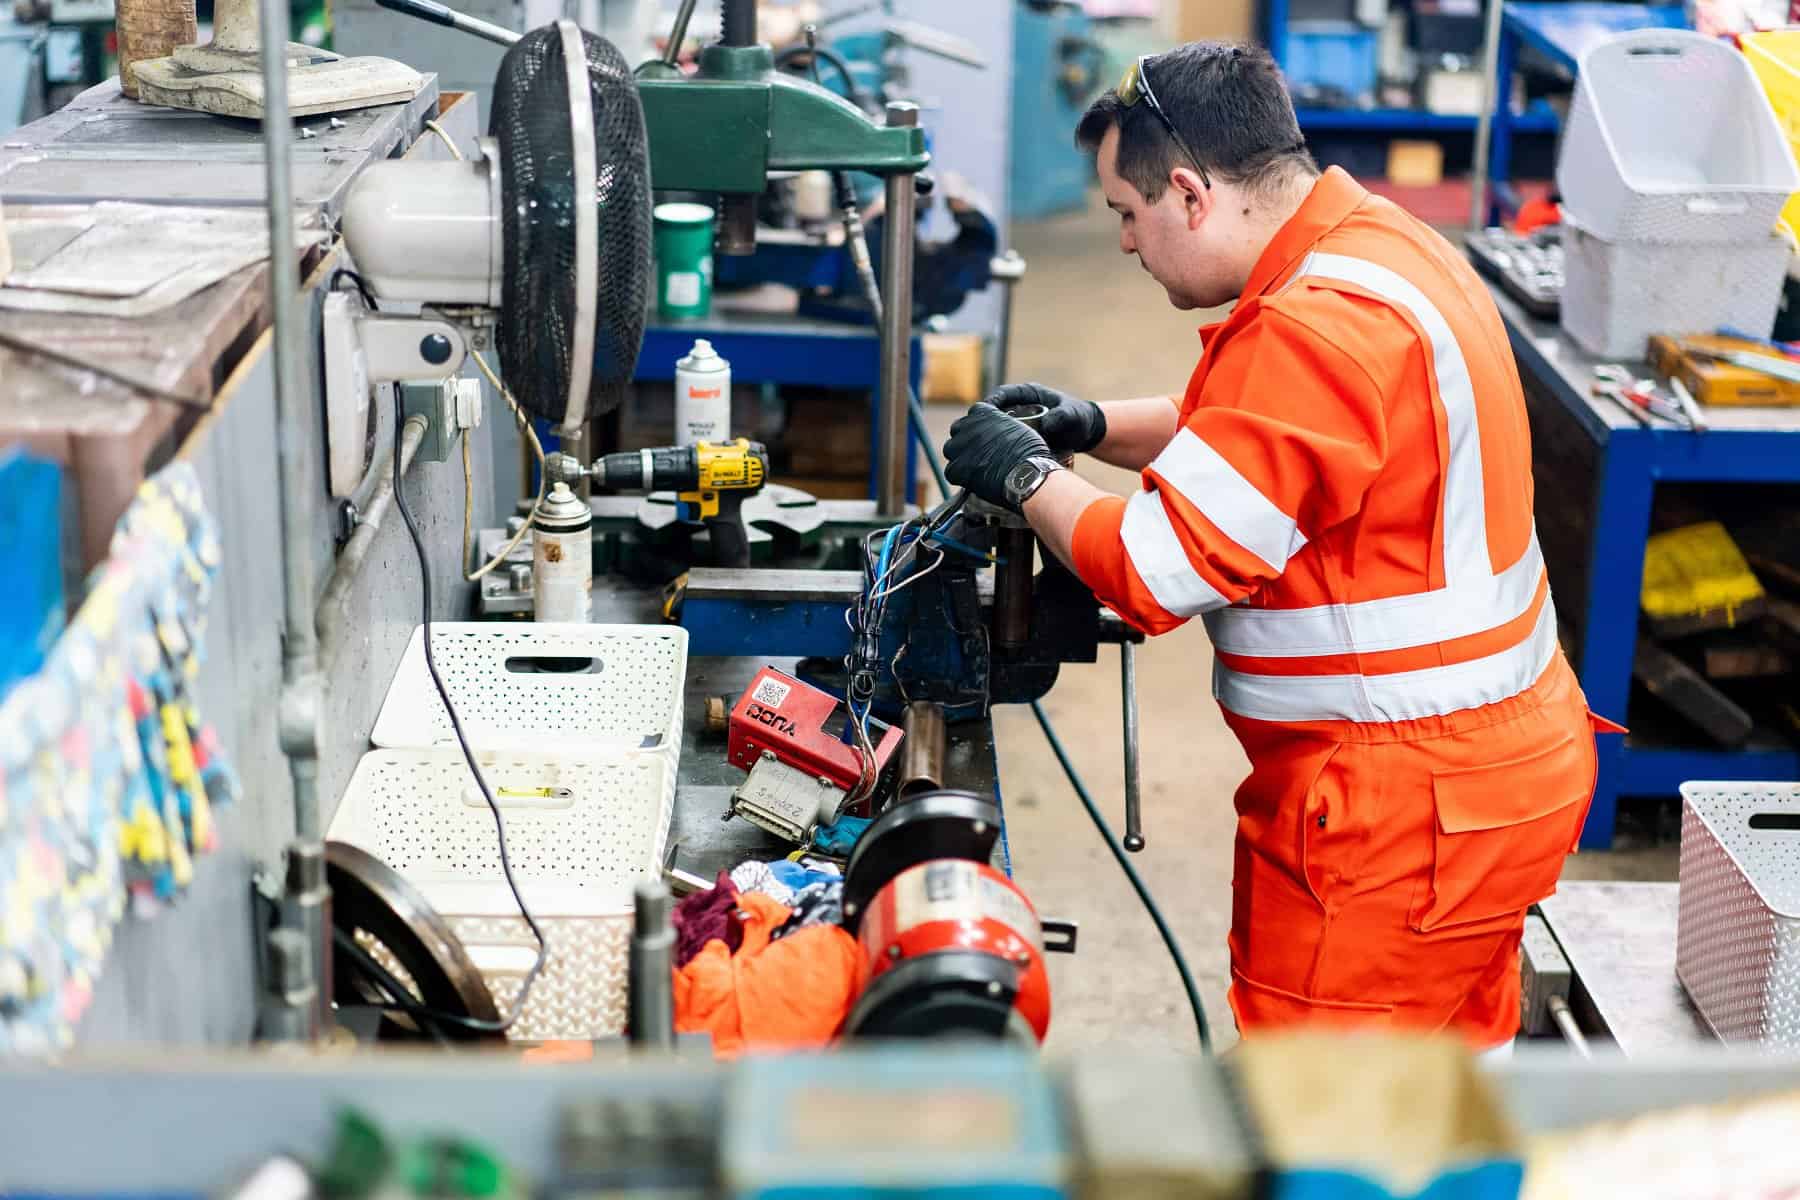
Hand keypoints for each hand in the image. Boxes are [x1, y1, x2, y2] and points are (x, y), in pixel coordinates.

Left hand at [943, 402, 1051, 509]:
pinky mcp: (956, 468)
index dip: (977, 430)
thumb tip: (997, 434)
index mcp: (982, 412)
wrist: (1027, 474)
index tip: (984, 439)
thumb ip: (1000, 425)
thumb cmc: (1029, 452)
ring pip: (951, 451)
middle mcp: (967, 426)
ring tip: (977, 468)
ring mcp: (959, 447)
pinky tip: (975, 480)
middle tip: (979, 455)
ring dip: (961, 459)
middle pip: (957, 433)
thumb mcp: (1017, 426)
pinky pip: (951, 472)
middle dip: (965, 443)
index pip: (971, 418)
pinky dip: (960, 477)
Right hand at [987, 382, 1105, 455]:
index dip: (990, 402)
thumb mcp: (1073, 416)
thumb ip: (1063, 416)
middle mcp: (1020, 406)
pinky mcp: (1020, 436)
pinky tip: (996, 459)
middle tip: (980, 436)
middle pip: (994, 411)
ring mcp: (1019, 422)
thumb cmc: (1079, 418)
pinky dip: (1000, 447)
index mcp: (1029, 394)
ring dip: (991, 436)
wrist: (1086, 433)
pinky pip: (1006, 440)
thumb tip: (1047, 424)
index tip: (983, 413)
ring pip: (998, 427)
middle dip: (985, 422)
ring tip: (985, 450)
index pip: (1003, 394)